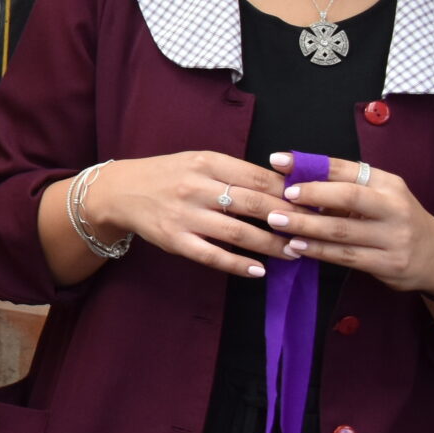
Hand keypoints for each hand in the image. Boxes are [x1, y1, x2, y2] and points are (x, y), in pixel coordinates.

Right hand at [76, 151, 295, 277]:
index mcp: (207, 162)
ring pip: (238, 233)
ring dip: (271, 245)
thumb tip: (283, 185)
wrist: (119, 191)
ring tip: (295, 253)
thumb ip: (234, 172)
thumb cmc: (167, 175)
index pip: (258, 177)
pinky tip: (258, 271)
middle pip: (254, 204)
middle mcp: (197, 187)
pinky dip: (238, 265)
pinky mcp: (175, 240)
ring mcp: (185, 215)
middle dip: (289, 219)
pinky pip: (212, 256)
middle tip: (313, 230)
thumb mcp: (198, 161)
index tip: (314, 203)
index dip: (290, 192)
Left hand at [264, 152, 433, 295]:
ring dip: (306, 226)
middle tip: (282, 195)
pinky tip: (296, 246)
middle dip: (311, 194)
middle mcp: (395, 207)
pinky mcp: (390, 264)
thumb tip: (293, 175)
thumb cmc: (396, 220)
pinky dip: (318, 251)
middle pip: (348, 196)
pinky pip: (346, 256)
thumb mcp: (380, 196)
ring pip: (343, 230)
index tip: (278, 161)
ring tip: (277, 221)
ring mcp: (394, 237)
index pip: (346, 169)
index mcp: (388, 183)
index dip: (311, 164)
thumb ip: (345, 186)